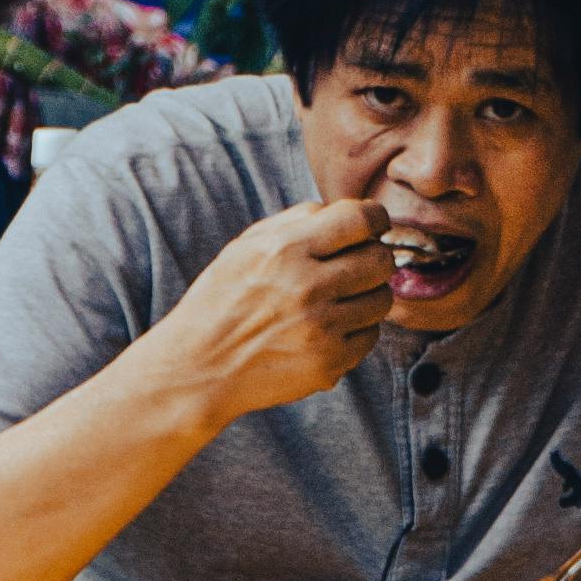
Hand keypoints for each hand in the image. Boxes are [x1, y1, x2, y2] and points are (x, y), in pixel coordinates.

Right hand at [163, 199, 397, 422]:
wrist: (198, 368)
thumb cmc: (222, 300)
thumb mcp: (246, 247)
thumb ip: (297, 221)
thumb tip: (350, 212)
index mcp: (286, 250)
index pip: (361, 219)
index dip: (375, 217)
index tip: (373, 225)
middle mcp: (307, 288)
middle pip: (381, 259)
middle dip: (373, 257)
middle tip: (354, 265)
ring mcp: (321, 329)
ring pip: (382, 299)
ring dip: (366, 295)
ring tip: (338, 299)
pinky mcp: (328, 364)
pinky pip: (370, 337)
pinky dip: (355, 331)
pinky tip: (328, 329)